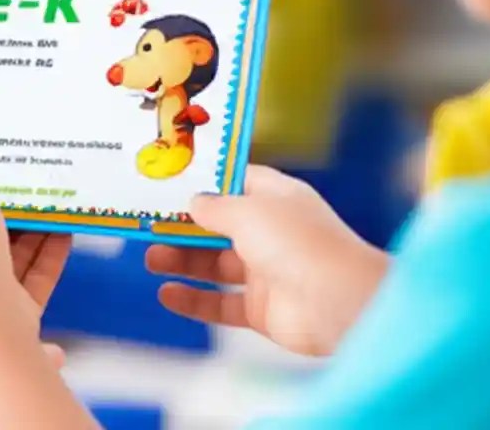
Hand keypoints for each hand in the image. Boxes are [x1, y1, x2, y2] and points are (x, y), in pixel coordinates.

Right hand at [146, 166, 389, 355]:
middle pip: (218, 226)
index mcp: (276, 198)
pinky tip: (166, 293)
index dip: (204, 181)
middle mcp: (272, 232)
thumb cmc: (298, 243)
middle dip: (184, 226)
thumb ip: (214, 206)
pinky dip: (193, 299)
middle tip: (149, 225)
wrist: (340, 304)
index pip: (236, 182)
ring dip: (182, 261)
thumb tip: (192, 202)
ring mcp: (267, 272)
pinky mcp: (262, 309)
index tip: (168, 182)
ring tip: (151, 259)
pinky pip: (220, 303)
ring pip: (215, 264)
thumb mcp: (248, 210)